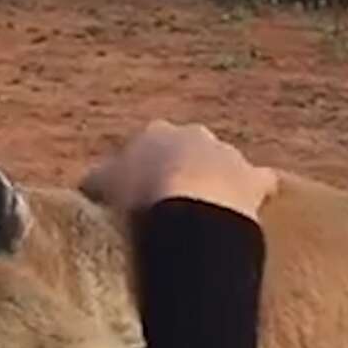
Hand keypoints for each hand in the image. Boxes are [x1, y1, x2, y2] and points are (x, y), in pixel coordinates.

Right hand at [80, 121, 277, 220]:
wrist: (192, 210)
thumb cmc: (139, 197)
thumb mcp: (102, 186)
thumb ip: (96, 179)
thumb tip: (87, 184)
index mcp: (154, 132)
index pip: (144, 147)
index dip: (139, 171)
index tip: (134, 195)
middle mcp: (193, 134)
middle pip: (183, 150)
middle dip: (178, 170)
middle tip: (168, 204)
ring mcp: (227, 154)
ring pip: (220, 164)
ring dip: (214, 182)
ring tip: (203, 214)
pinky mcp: (254, 179)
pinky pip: (259, 182)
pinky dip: (254, 192)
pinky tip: (249, 209)